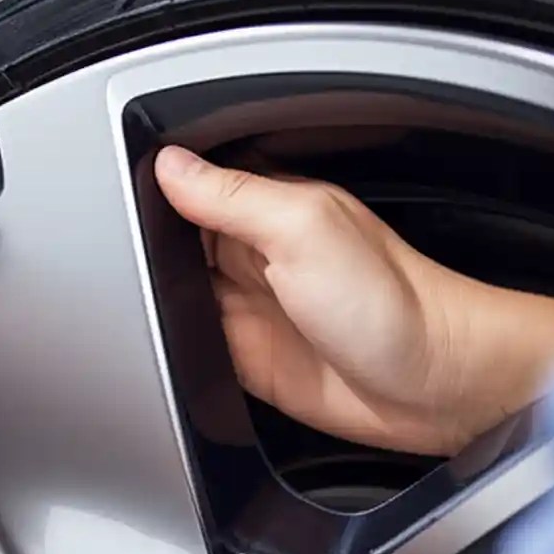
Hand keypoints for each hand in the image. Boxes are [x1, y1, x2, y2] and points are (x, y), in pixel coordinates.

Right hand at [155, 146, 553, 455]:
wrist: (436, 388)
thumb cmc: (395, 305)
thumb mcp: (304, 230)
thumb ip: (232, 197)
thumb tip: (170, 165)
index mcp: (265, 207)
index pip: (187, 183)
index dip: (150, 189)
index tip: (118, 199)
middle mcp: (252, 253)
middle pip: (170, 239)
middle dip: (144, 248)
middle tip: (127, 263)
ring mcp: (248, 306)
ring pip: (173, 294)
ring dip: (157, 299)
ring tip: (149, 304)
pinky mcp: (246, 358)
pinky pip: (189, 346)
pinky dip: (173, 347)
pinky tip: (170, 345)